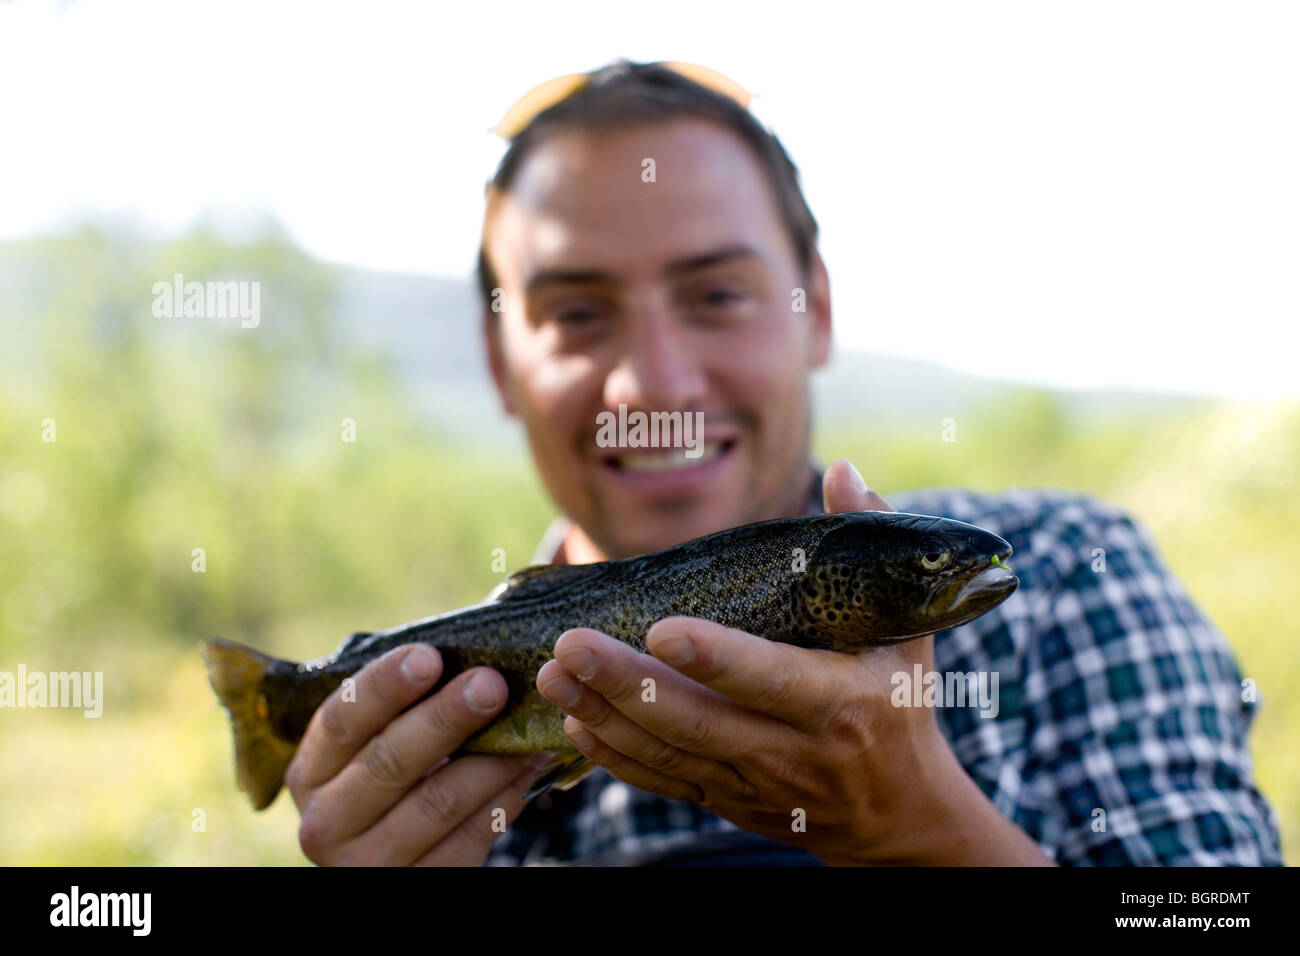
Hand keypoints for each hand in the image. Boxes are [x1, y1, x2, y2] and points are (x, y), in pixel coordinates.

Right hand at [285, 646, 545, 865]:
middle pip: (389, 761)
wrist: (399, 857)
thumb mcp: (380, 744)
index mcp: (310, 771)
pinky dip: (503, 800)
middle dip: (445, 718)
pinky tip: (526, 771)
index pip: (341, 720)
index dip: (384, 686)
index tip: (430, 656)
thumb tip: (471, 657)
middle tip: (491, 685)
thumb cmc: (397, 776)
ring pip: (437, 802)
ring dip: (491, 762)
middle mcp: (324, 822)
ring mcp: (366, 863)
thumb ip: (407, 706)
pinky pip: (468, 840)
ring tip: (526, 731)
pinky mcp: (414, 887)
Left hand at [536, 458, 1053, 864]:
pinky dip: (614, 757)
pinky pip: (663, 782)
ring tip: (553, 674)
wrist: (899, 814)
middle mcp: (792, 750)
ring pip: (668, 753)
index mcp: (839, 701)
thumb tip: (841, 471)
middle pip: (696, 720)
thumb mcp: (903, 631)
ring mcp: (755, 783)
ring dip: (604, 715)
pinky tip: (574, 721)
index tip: (661, 629)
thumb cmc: (898, 704)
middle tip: (570, 645)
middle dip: (626, 682)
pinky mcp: (728, 802)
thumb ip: (866, 546)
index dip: (715, 658)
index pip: (768, 679)